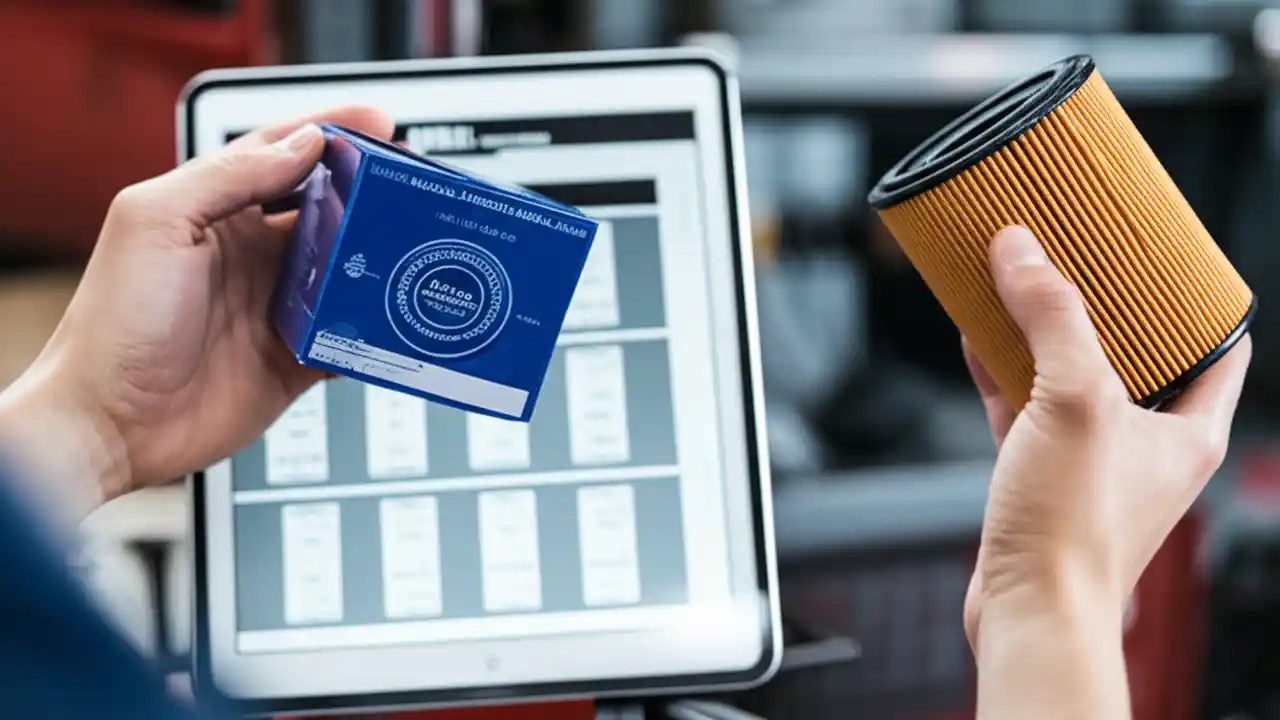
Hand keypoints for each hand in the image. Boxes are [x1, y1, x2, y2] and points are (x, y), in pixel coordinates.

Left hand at [0, 107, 393, 518]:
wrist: (110, 423)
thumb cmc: (115, 321)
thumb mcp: (157, 222)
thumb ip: (229, 176)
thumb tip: (303, 144)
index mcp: (216, 211)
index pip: (284, 156)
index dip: (332, 134)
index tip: (379, 124)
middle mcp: (251, 255)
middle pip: (327, 210)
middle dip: (370, 193)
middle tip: (411, 183)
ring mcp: (276, 307)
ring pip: (347, 270)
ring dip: (378, 257)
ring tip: (416, 243)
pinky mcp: (295, 359)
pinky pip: (349, 336)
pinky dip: (374, 327)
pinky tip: (397, 315)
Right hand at [962, 226, 1249, 717]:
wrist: (1028, 609)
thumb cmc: (1074, 531)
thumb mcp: (1074, 401)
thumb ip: (1052, 318)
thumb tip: (1024, 252)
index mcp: (1189, 428)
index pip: (1216, 344)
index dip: (1191, 296)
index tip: (1158, 253)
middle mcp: (1148, 443)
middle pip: (1134, 352)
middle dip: (1101, 304)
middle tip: (1077, 258)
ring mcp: (1093, 459)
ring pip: (1072, 375)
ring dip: (1043, 331)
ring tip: (1020, 282)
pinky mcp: (1042, 474)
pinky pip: (1025, 404)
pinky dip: (1002, 368)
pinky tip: (977, 333)